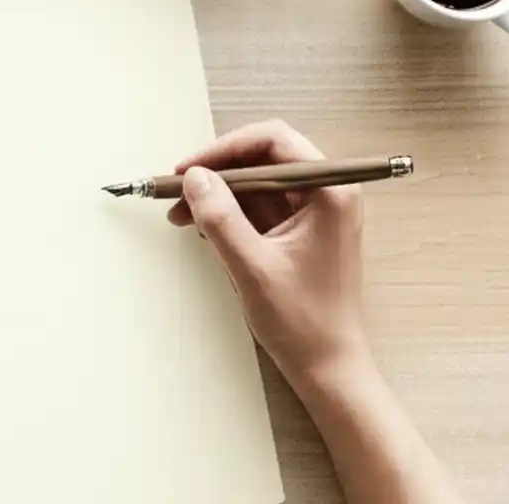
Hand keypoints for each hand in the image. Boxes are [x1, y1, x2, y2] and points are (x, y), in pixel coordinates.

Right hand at [167, 120, 369, 386]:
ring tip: (181, 215)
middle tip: (178, 191)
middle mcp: (327, 193)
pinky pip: (259, 207)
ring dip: (218, 194)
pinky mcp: (300, 231)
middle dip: (217, 172)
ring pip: (256, 183)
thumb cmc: (304, 322)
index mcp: (330, 192)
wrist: (328, 367)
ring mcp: (314, 212)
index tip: (189, 170)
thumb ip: (221, 219)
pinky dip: (228, 213)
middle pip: (263, 158)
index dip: (225, 149)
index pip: (273, 140)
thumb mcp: (252, 268)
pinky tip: (203, 228)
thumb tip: (195, 179)